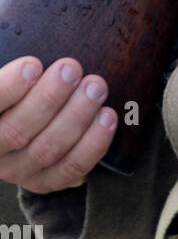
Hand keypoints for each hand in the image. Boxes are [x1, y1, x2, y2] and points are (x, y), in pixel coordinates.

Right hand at [0, 56, 116, 192]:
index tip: (33, 65)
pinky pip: (70, 169)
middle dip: (49, 99)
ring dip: (76, 117)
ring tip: (96, 87)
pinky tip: (107, 117)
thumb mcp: (12, 76)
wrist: (29, 115)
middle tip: (72, 69)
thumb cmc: (21, 84)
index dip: (8, 88)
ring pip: (46, 150)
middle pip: (17, 131)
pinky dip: (92, 145)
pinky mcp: (44, 180)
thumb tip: (36, 59)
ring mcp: (18, 170)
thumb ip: (18, 71)